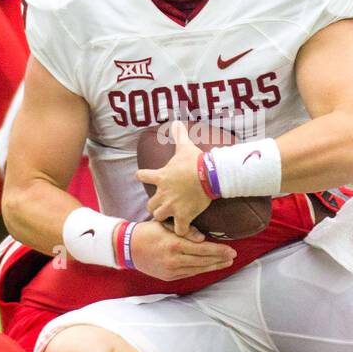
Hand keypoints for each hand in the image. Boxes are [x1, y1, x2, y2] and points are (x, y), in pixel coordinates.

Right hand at [128, 220, 235, 281]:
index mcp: (174, 244)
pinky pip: (189, 273)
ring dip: (213, 266)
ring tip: (226, 263)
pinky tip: (210, 266)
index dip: (219, 250)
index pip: (203, 249)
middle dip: (220, 259)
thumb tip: (202, 238)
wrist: (128, 248)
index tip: (231, 250)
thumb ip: (185, 231)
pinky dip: (201, 270)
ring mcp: (172, 270)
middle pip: (203, 260)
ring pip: (198, 269)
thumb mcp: (165, 225)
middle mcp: (174, 260)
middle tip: (233, 257)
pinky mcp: (169, 277)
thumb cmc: (148, 232)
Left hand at [135, 122, 210, 237]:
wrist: (210, 175)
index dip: (142, 176)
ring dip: (164, 217)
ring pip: (159, 217)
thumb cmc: (196, 161)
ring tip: (171, 216)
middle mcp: (163, 193)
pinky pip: (178, 229)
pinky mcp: (184, 216)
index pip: (142, 176)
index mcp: (161, 177)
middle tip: (162, 203)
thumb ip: (179, 135)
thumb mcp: (185, 146)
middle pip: (150, 204)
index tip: (143, 176)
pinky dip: (182, 230)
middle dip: (155, 205)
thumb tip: (176, 121)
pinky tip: (186, 228)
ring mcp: (172, 206)